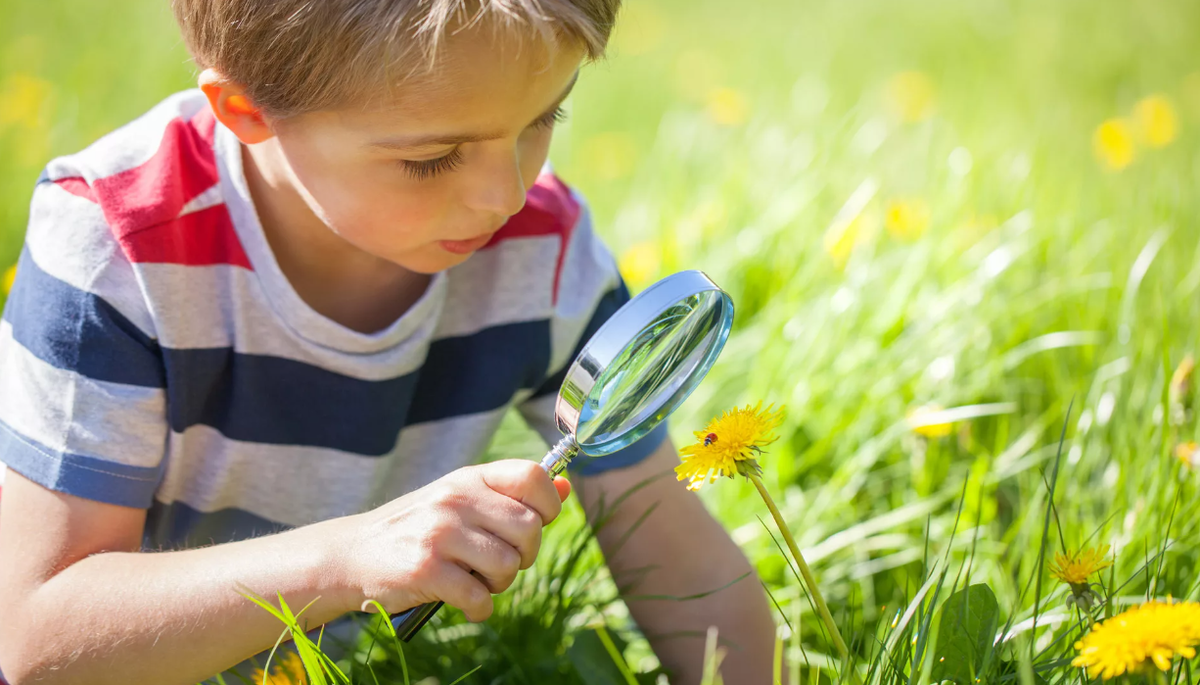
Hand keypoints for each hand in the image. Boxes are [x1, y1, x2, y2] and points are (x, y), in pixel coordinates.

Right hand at [334, 460, 570, 621]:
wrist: (351, 555)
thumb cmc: (417, 529)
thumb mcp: (461, 500)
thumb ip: (510, 496)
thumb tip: (566, 487)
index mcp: (469, 478)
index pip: (532, 476)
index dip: (548, 504)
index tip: (534, 525)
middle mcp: (456, 499)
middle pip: (529, 528)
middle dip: (524, 556)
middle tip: (499, 564)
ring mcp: (440, 533)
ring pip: (509, 565)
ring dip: (499, 584)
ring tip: (475, 580)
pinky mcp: (425, 570)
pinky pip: (480, 599)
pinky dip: (479, 609)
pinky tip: (465, 603)